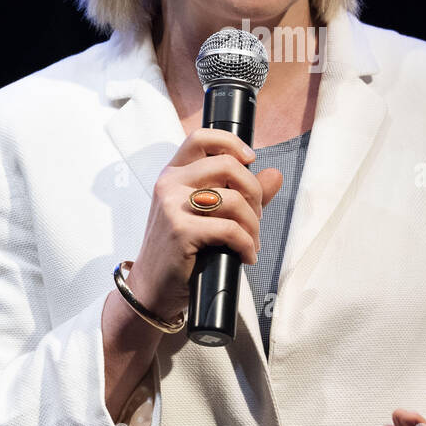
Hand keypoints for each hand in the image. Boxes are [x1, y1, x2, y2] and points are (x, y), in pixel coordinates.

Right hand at [128, 128, 282, 319]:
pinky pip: (230, 229)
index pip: (201, 138)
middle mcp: (170, 184)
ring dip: (253, 225)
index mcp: (173, 174)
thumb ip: (241, 193)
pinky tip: (246, 256)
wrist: (151, 287)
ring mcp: (172, 206)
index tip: (250, 160)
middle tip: (256, 215)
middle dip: (254, 191)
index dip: (231, 143)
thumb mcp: (206, 214)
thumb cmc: (178, 250)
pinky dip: (246, 244)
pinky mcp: (180, 230)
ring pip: (233, 199)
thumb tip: (274, 175)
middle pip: (227, 165)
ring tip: (251, 241)